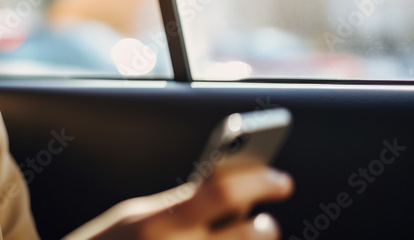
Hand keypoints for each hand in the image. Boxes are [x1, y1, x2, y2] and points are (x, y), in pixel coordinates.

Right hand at [63, 165, 293, 239]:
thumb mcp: (135, 216)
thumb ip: (178, 205)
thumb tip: (226, 193)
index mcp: (156, 221)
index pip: (221, 192)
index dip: (258, 182)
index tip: (279, 178)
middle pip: (246, 235)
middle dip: (263, 226)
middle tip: (267, 221)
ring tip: (255, 235)